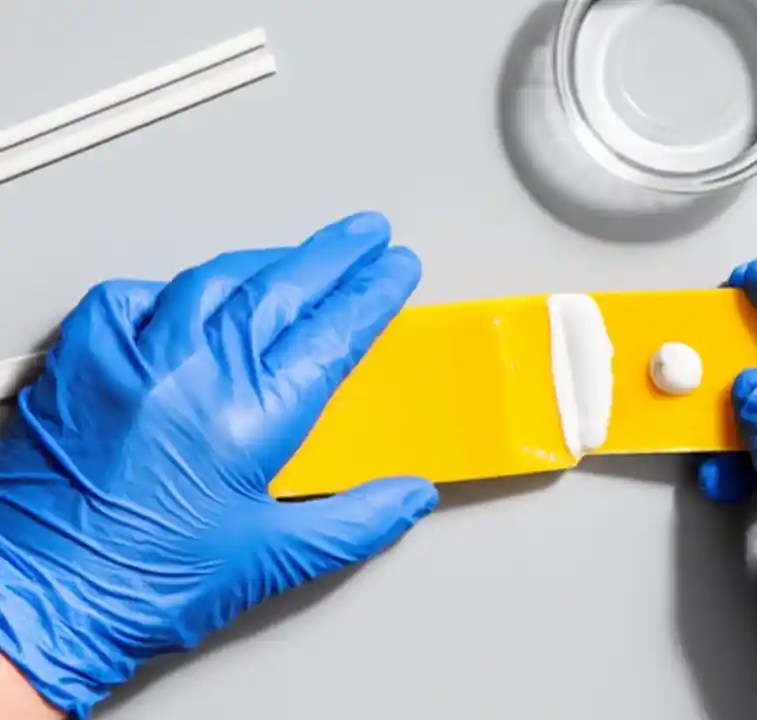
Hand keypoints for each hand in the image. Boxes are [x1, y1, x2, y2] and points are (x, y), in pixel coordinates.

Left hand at [0, 212, 437, 716]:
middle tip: (364, 237)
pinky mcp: (78, 365)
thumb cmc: (136, 589)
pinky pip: (128, 300)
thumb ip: (352, 523)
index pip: (330, 336)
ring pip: (211, 281)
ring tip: (294, 257)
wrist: (32, 604)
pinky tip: (187, 295)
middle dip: (333, 256)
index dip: (372, 295)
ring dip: (263, 262)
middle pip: (280, 290)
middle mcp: (189, 378)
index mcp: (246, 423)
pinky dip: (167, 289)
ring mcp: (129, 363)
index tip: (395, 271)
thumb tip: (405, 497)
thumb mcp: (268, 562)